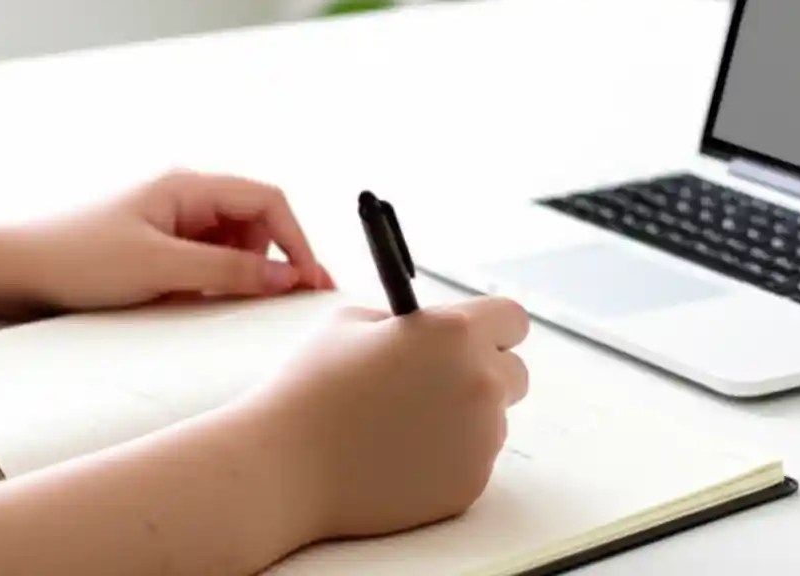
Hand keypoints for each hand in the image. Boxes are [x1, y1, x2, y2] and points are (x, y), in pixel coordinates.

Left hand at [19, 169, 334, 311]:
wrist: (12, 268)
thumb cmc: (74, 257)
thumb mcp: (161, 267)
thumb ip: (229, 270)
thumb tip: (287, 277)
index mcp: (188, 185)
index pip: (269, 201)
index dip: (298, 240)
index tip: (309, 280)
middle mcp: (185, 195)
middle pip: (257, 221)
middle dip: (271, 259)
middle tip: (278, 299)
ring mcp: (173, 217)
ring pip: (235, 241)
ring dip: (241, 270)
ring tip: (221, 298)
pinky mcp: (160, 241)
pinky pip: (209, 255)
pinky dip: (216, 276)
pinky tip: (199, 296)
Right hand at [249, 297, 530, 542]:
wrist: (284, 464)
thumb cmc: (310, 389)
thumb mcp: (352, 323)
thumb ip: (409, 322)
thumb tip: (431, 330)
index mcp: (454, 332)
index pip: (513, 319)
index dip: (495, 328)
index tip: (480, 339)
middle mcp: (480, 381)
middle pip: (515, 373)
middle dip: (484, 375)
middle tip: (438, 386)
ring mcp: (480, 435)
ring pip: (493, 420)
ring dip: (464, 420)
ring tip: (402, 426)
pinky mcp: (471, 480)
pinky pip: (474, 460)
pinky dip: (448, 458)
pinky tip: (401, 455)